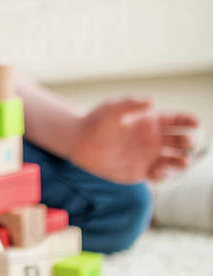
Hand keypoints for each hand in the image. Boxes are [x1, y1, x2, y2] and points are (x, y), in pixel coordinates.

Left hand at [67, 99, 198, 183]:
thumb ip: (130, 104)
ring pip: (173, 160)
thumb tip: (152, 100)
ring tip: (182, 162)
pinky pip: (158, 175)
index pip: (175, 120)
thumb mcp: (111, 109)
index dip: (188, 121)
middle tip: (186, 142)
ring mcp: (149, 156)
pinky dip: (163, 175)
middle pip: (179, 141)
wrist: (80, 143)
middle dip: (187, 141)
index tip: (195, 122)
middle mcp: (153, 139)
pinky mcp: (141, 172)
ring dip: (181, 161)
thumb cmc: (96, 122)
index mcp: (150, 122)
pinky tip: (158, 172)